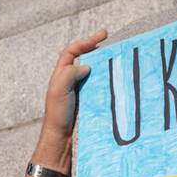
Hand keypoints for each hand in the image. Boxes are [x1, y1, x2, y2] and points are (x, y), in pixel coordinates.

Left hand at [38, 28, 108, 146]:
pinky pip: (99, 86)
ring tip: (118, 58)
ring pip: (93, 72)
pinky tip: (117, 79)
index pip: (71, 52)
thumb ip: (69, 74)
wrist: (62, 140)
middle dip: (97, 49)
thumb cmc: (58, 115)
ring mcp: (80, 91)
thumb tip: (87, 66)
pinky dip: (107, 80)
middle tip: (113, 42)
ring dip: (104, 64)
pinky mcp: (88, 101)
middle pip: (84, 59)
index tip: (101, 37)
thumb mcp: (59, 91)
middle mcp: (70, 81)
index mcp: (61, 75)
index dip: (85, 42)